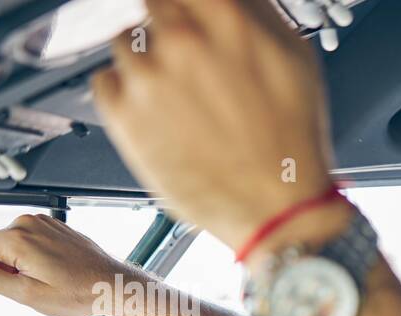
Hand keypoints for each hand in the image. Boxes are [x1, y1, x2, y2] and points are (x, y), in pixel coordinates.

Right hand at [0, 214, 136, 315]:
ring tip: (47, 278)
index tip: (3, 281)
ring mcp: (43, 222)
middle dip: (4, 266)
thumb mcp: (28, 294)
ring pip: (13, 243)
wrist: (114, 285)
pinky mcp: (55, 226)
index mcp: (15, 238)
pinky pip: (31, 240)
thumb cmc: (78, 293)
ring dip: (21, 262)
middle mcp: (27, 223)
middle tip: (31, 284)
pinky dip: (36, 256)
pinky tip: (56, 270)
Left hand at [91, 0, 336, 251]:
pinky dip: (125, 93)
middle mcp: (180, 38)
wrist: (278, 210)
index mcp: (226, 16)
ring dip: (146, 61)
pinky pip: (105, 80)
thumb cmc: (292, 142)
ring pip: (125, 41)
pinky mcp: (123, 114)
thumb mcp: (295, 58)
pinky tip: (160, 116)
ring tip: (180, 99)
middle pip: (152, 5)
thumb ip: (252, 11)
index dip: (186, 6)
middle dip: (170, 30)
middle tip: (192, 64)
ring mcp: (147, 75)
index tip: (188, 16)